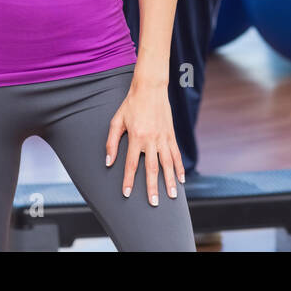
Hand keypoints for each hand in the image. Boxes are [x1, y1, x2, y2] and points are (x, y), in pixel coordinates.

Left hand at [106, 81, 183, 205]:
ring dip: (170, 181)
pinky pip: (176, 153)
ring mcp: (163, 137)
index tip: (127, 193)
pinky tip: (181, 178)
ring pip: (168, 163)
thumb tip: (109, 162)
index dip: (128, 180)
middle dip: (153, 187)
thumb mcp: (117, 121)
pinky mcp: (171, 134)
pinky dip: (179, 167)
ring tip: (172, 196)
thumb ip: (112, 142)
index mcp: (136, 137)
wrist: (150, 88)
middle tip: (154, 202)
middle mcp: (151, 139)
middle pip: (152, 168)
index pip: (131, 164)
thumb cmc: (131, 104)